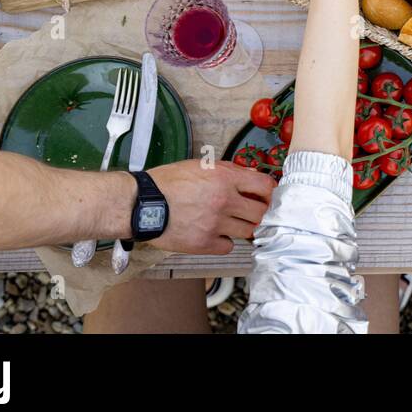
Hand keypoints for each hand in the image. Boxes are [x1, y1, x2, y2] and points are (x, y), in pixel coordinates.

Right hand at [149, 160, 274, 255]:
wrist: (142, 204)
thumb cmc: (167, 182)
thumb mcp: (200, 165)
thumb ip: (228, 170)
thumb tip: (250, 175)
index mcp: (225, 178)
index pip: (265, 186)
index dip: (270, 192)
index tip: (267, 195)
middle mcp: (224, 201)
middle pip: (261, 212)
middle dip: (259, 211)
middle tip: (252, 211)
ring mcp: (215, 224)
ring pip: (248, 231)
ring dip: (243, 227)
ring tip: (231, 222)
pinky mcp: (204, 244)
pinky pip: (228, 246)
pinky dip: (225, 242)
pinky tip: (216, 234)